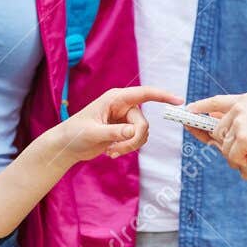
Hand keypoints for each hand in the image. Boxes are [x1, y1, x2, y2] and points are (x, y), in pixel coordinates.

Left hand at [46, 85, 180, 166]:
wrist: (67, 146)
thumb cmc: (75, 134)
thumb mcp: (93, 133)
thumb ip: (114, 132)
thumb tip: (134, 131)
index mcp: (115, 98)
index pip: (144, 93)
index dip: (162, 95)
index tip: (178, 100)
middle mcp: (122, 106)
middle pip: (143, 123)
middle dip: (133, 140)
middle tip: (117, 151)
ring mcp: (124, 119)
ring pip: (142, 134)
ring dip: (129, 147)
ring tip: (111, 152)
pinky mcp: (123, 131)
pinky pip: (136, 140)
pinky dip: (127, 149)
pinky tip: (111, 153)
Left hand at [189, 93, 246, 168]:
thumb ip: (244, 118)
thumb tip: (220, 127)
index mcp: (244, 100)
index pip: (216, 102)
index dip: (200, 107)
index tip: (188, 112)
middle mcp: (238, 108)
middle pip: (219, 134)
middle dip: (230, 146)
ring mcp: (240, 122)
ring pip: (225, 149)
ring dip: (242, 155)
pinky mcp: (243, 138)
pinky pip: (234, 158)